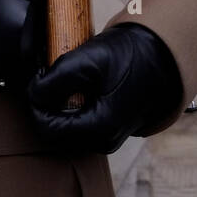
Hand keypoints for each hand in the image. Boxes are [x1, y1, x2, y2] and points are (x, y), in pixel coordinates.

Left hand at [26, 23, 182, 154]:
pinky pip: (79, 125)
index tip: (39, 76)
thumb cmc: (130, 56)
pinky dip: (70, 108)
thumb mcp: (89, 60)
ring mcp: (107, 138)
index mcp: (99, 128)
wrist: (163, 56)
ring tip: (64, 79)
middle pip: (55, 132)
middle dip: (46, 105)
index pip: (46, 127)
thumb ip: (56, 79)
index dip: (36, 101)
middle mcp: (103, 141)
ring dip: (58, 106)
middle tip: (48, 76)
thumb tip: (34, 93)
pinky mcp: (109, 129)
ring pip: (66, 129)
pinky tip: (76, 86)